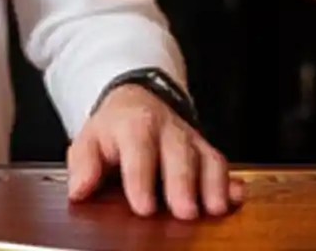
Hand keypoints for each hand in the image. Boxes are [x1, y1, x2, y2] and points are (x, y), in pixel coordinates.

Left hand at [67, 85, 244, 219]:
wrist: (137, 102)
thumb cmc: (113, 130)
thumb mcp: (88, 140)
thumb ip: (84, 165)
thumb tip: (78, 191)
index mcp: (134, 125)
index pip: (138, 151)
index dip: (141, 179)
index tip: (143, 207)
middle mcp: (167, 130)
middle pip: (179, 155)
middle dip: (183, 184)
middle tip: (184, 212)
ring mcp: (190, 139)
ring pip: (207, 159)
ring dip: (213, 185)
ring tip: (214, 209)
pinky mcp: (207, 150)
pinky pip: (222, 163)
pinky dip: (231, 182)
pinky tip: (236, 198)